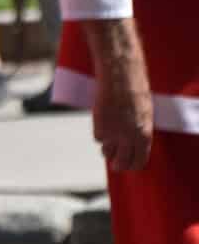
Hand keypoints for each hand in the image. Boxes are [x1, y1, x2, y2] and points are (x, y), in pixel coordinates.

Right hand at [92, 32, 152, 173]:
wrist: (120, 77)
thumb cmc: (136, 92)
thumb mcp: (145, 115)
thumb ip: (140, 132)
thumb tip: (134, 145)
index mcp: (144, 135)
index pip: (139, 161)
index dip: (132, 166)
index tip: (128, 166)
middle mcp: (129, 137)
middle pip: (121, 161)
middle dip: (118, 164)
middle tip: (115, 164)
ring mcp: (113, 133)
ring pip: (107, 151)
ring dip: (108, 148)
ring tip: (110, 138)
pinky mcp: (99, 127)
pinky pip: (98, 138)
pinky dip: (100, 133)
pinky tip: (104, 122)